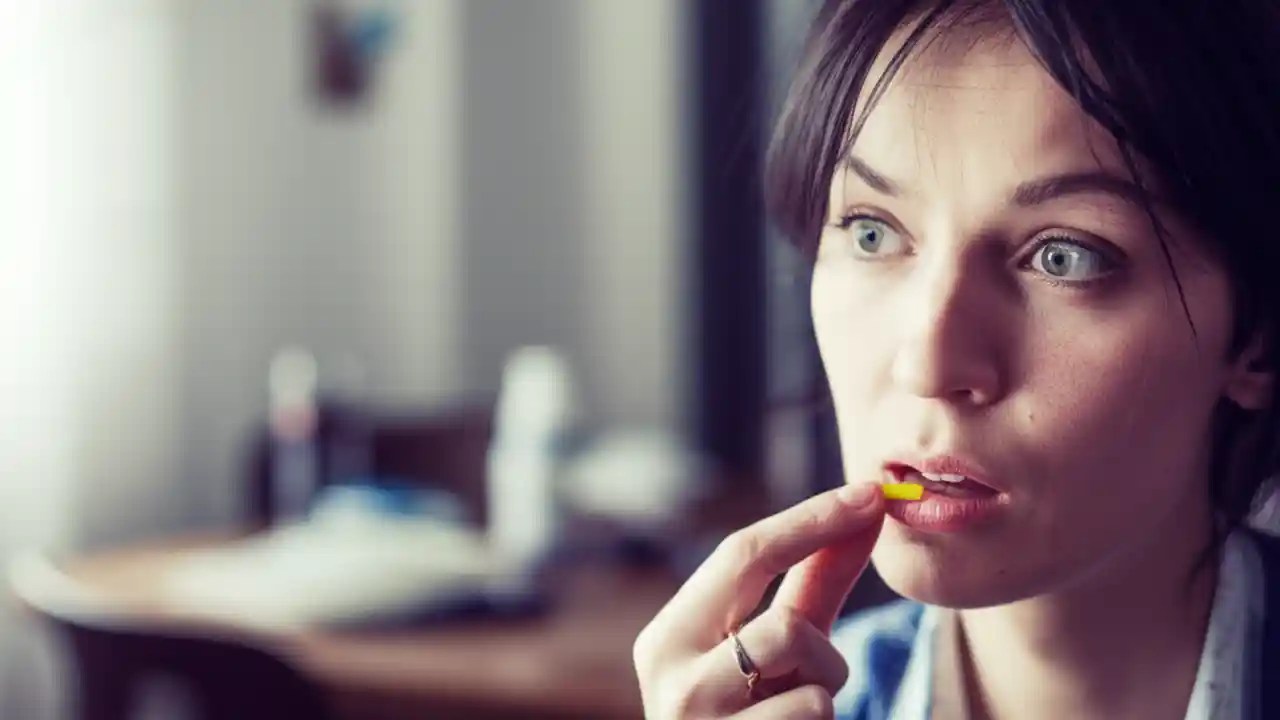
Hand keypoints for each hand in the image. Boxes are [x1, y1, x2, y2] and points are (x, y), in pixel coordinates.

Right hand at [633, 483, 885, 718]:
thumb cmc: (756, 714)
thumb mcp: (781, 646)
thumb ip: (816, 581)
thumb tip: (863, 509)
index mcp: (667, 639)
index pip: (740, 556)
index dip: (810, 518)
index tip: (867, 490)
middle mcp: (669, 679)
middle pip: (775, 603)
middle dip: (825, 559)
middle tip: (874, 509)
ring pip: (800, 656)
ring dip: (826, 672)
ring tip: (804, 695)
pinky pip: (812, 709)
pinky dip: (820, 715)